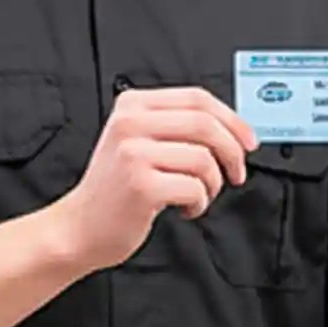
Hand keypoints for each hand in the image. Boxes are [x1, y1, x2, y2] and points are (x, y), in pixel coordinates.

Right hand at [52, 87, 258, 273]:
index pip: (198, 98)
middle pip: (206, 124)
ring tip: (199, 194)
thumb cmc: (116, 189)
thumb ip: (176, 126)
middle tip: (236, 172)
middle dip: (233, 151)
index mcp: (133, 105)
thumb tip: (232, 127)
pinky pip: (195, 188)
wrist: (79, 228)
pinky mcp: (141, 184)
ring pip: (204, 158)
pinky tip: (185, 208)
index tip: (247, 140)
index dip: (232, 119)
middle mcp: (131, 123)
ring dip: (213, 183)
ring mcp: (133, 153)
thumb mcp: (137, 141)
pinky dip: (200, 202)